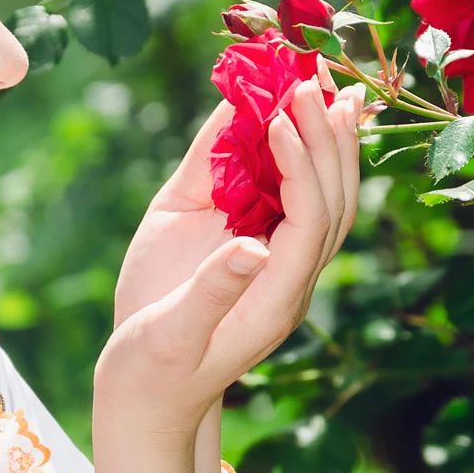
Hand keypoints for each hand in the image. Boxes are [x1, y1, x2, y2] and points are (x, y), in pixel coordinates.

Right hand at [93, 78, 363, 438]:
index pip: (309, 221)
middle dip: (325, 139)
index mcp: (273, 297)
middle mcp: (280, 271)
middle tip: (316, 80)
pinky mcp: (232, 243)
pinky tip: (268, 112)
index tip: (282, 120)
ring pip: (312, 194)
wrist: (146, 392)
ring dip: (320, 140)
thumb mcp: (175, 339)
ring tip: (322, 84)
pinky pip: (264, 191)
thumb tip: (251, 246)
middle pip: (327, 200)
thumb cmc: (155, 373)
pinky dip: (272, 150)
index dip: (302, 168)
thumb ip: (213, 293)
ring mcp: (260, 255)